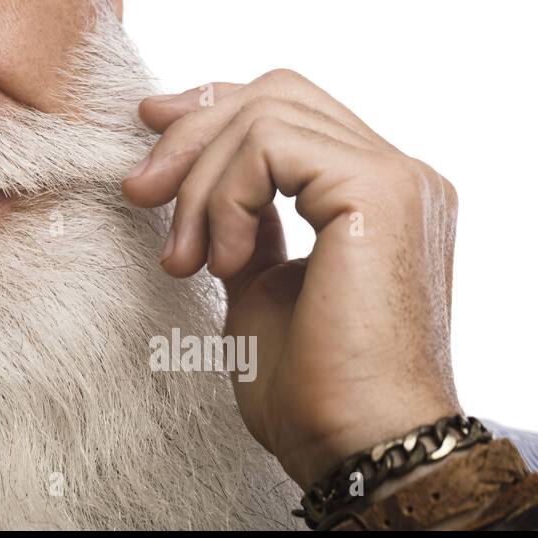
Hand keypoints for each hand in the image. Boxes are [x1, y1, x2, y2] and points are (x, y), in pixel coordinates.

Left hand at [120, 69, 461, 487]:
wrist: (352, 443)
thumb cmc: (309, 385)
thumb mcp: (258, 281)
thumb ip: (246, 220)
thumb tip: (198, 173)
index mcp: (377, 191)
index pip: (289, 108)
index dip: (213, 105)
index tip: (149, 126)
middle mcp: (398, 172)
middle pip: (274, 94)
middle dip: (192, 134)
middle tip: (139, 191)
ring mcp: (395, 176)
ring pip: (264, 116)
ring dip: (200, 185)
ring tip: (184, 259)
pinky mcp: (378, 189)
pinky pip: (270, 145)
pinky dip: (226, 199)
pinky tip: (222, 262)